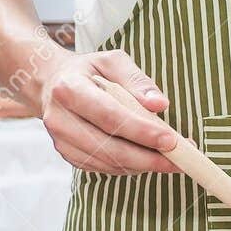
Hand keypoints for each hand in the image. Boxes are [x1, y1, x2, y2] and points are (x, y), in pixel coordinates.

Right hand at [35, 49, 180, 174]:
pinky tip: (145, 160)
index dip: (142, 131)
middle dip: (148, 158)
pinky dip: (127, 167)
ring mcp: (61, 140)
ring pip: (107, 163)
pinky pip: (102, 168)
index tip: (171, 140)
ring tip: (169, 161)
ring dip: (141, 166)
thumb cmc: (88, 71)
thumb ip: (137, 81)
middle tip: (179, 160)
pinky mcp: (67, 154)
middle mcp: (60, 118)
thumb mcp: (113, 62)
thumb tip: (160, 105)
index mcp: (70, 89)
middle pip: (109, 147)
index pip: (110, 116)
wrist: (51, 83)